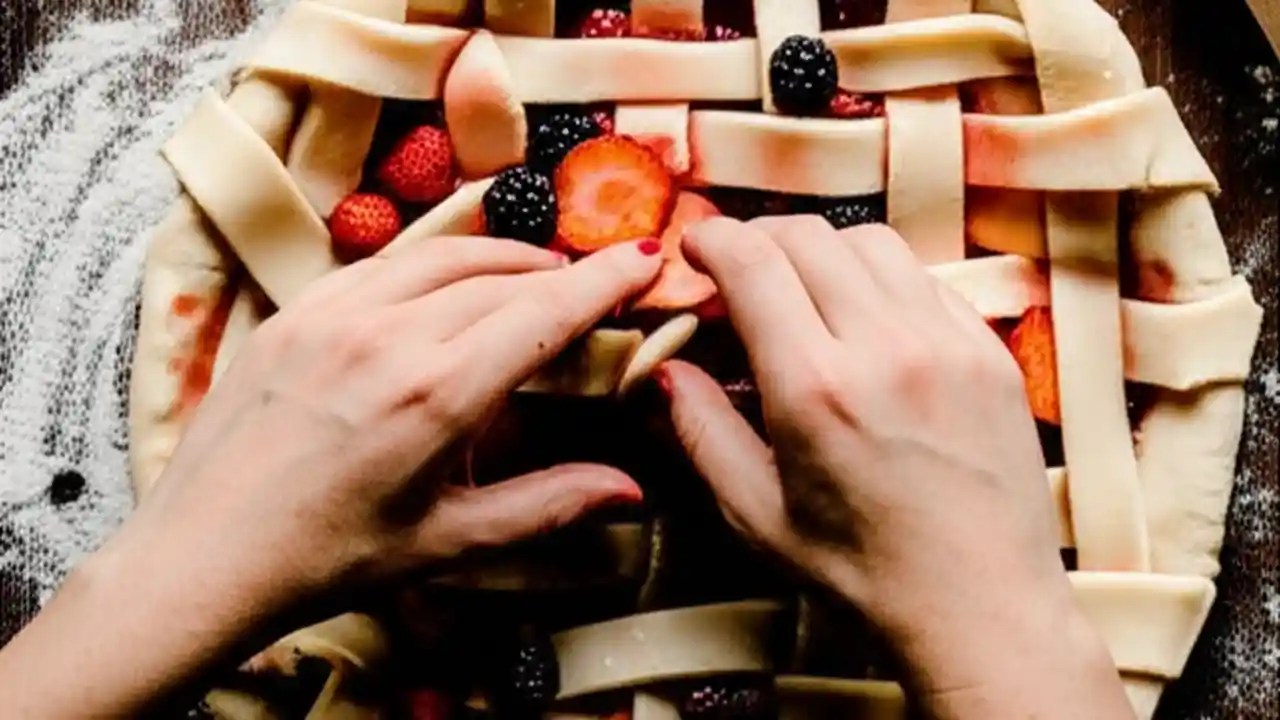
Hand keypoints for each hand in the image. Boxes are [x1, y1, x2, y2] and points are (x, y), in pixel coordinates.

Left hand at [0, 236, 661, 717]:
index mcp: (437, 394)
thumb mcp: (450, 541)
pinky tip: (449, 282)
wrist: (205, 555)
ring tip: (536, 272)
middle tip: (598, 279)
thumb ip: (547, 505)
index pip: (543, 311)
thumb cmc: (331, 557)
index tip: (646, 257)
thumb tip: (630, 489)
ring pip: (441, 256)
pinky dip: (432, 264)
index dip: (603, 280)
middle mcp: (388, 335)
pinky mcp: (295, 311)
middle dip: (560, 271)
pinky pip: (382, 264)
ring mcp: (334, 314)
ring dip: (501, 256)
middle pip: (501, 276)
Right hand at [657, 217, 1130, 718]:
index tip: (696, 248)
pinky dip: (883, 280)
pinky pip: (926, 278)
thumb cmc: (866, 574)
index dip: (712, 239)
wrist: (984, 608)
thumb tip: (668, 370)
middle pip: (809, 236)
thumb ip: (703, 431)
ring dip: (823, 251)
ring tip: (805, 295)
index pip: (752, 261)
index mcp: (815, 387)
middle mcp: (885, 347)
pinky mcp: (989, 351)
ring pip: (872, 242)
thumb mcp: (758, 516)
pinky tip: (869, 323)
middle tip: (740, 274)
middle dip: (759, 240)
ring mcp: (948, 342)